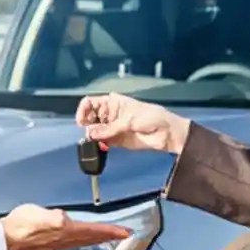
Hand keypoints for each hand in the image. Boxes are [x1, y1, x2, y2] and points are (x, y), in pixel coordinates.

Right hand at [1, 204, 129, 249]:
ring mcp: (58, 244)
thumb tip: (63, 218)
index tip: (125, 232)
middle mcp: (64, 240)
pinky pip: (76, 242)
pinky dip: (86, 239)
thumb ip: (52, 218)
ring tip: (109, 236)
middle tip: (124, 235)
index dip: (110, 231)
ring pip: (85, 241)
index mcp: (65, 231)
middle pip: (93, 238)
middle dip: (109, 236)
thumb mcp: (37, 215)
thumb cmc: (18, 226)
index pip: (93, 230)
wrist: (4, 239)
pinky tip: (83, 238)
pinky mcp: (51, 244)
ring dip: (99, 238)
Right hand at [75, 92, 190, 154]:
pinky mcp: (116, 140)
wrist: (166, 133)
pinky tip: (101, 147)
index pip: (90, 102)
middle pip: (89, 118)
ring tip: (97, 142)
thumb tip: (91, 133)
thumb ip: (110, 128)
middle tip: (91, 134)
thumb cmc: (152, 118)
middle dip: (88, 126)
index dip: (83, 111)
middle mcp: (109, 114)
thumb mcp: (130, 120)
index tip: (82, 121)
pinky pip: (102, 142)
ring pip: (94, 131)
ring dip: (93, 137)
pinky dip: (99, 145)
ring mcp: (112, 128)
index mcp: (112, 102)